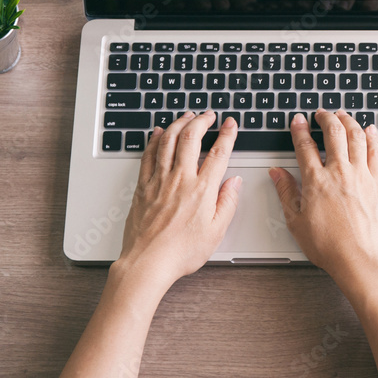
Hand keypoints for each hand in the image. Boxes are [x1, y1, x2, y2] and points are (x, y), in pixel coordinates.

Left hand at [116, 111, 241, 292]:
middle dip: (202, 120)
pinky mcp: (143, 186)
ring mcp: (159, 181)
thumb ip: (228, 203)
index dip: (227, 134)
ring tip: (187, 116)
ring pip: (168, 140)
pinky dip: (155, 139)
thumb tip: (235, 182)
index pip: (218, 152)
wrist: (148, 262)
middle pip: (191, 137)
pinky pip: (149, 155)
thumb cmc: (181, 252)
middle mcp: (180, 179)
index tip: (230, 124)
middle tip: (208, 115)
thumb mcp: (216, 232)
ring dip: (179, 123)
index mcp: (202, 190)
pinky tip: (158, 133)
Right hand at [268, 110, 377, 285]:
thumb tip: (276, 173)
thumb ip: (286, 192)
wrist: (359, 258)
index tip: (298, 121)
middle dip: (326, 117)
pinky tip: (369, 130)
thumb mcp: (296, 220)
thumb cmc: (329, 245)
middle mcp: (339, 172)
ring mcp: (361, 175)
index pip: (305, 146)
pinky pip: (376, 152)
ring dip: (348, 121)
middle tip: (321, 113)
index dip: (299, 129)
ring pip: (356, 136)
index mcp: (316, 181)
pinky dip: (372, 137)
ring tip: (343, 115)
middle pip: (334, 133)